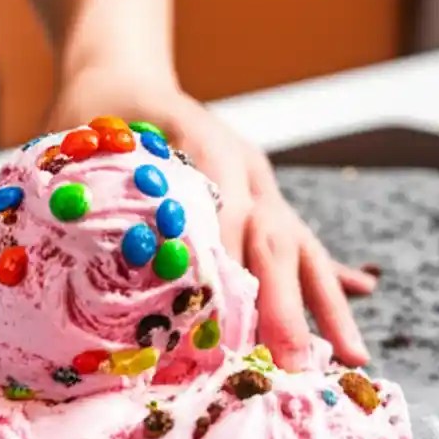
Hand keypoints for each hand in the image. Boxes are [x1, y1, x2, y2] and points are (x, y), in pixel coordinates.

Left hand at [47, 69, 375, 369]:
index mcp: (194, 136)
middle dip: (283, 304)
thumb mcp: (75, 143)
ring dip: (325, 304)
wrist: (119, 77)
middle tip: (292, 360)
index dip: (227, 259)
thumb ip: (84, 189)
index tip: (227, 318)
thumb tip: (80, 249)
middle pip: (270, 233)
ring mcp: (257, 180)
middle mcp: (237, 160)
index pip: (223, 201)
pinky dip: (330, 272)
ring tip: (353, 355)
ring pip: (299, 244)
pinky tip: (362, 294)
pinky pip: (301, 241)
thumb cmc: (87, 116)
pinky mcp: (262, 197)